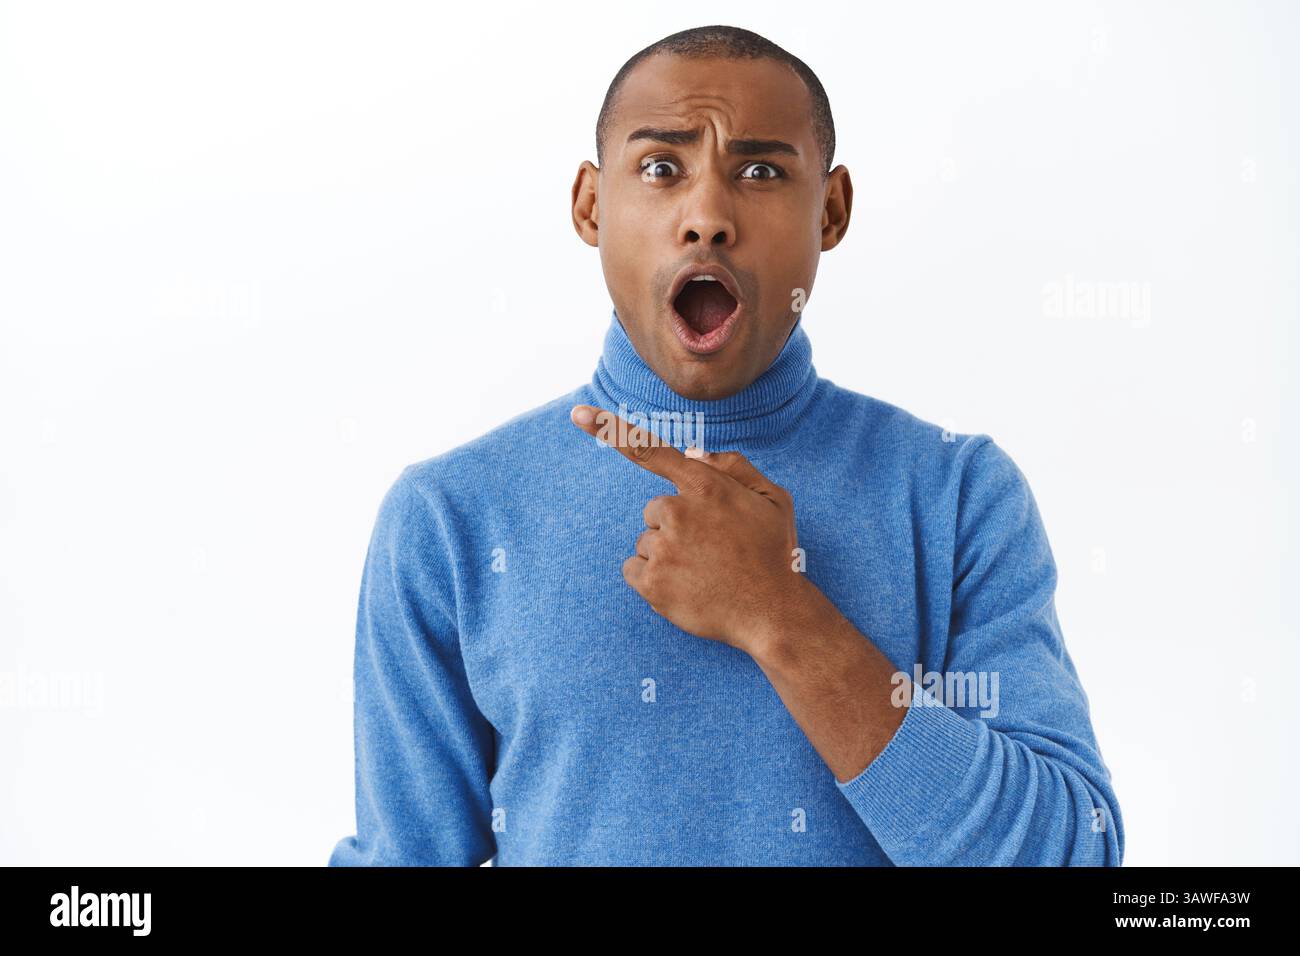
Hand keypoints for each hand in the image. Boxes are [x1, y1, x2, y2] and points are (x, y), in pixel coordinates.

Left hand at [570, 403, 810, 654]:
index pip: (650, 450)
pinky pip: (633, 569)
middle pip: (655, 510)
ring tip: (703, 572)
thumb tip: (693, 454)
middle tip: (710, 549)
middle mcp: (679, 512)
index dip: (611, 429)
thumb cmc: (772, 554)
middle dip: (674, 525)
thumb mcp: (772, 499)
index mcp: (706, 486)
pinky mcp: (652, 581)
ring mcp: (663, 548)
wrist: (771, 612)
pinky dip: (652, 578)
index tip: (579, 414)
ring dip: (666, 554)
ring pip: (646, 541)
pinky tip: (684, 586)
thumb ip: (734, 468)